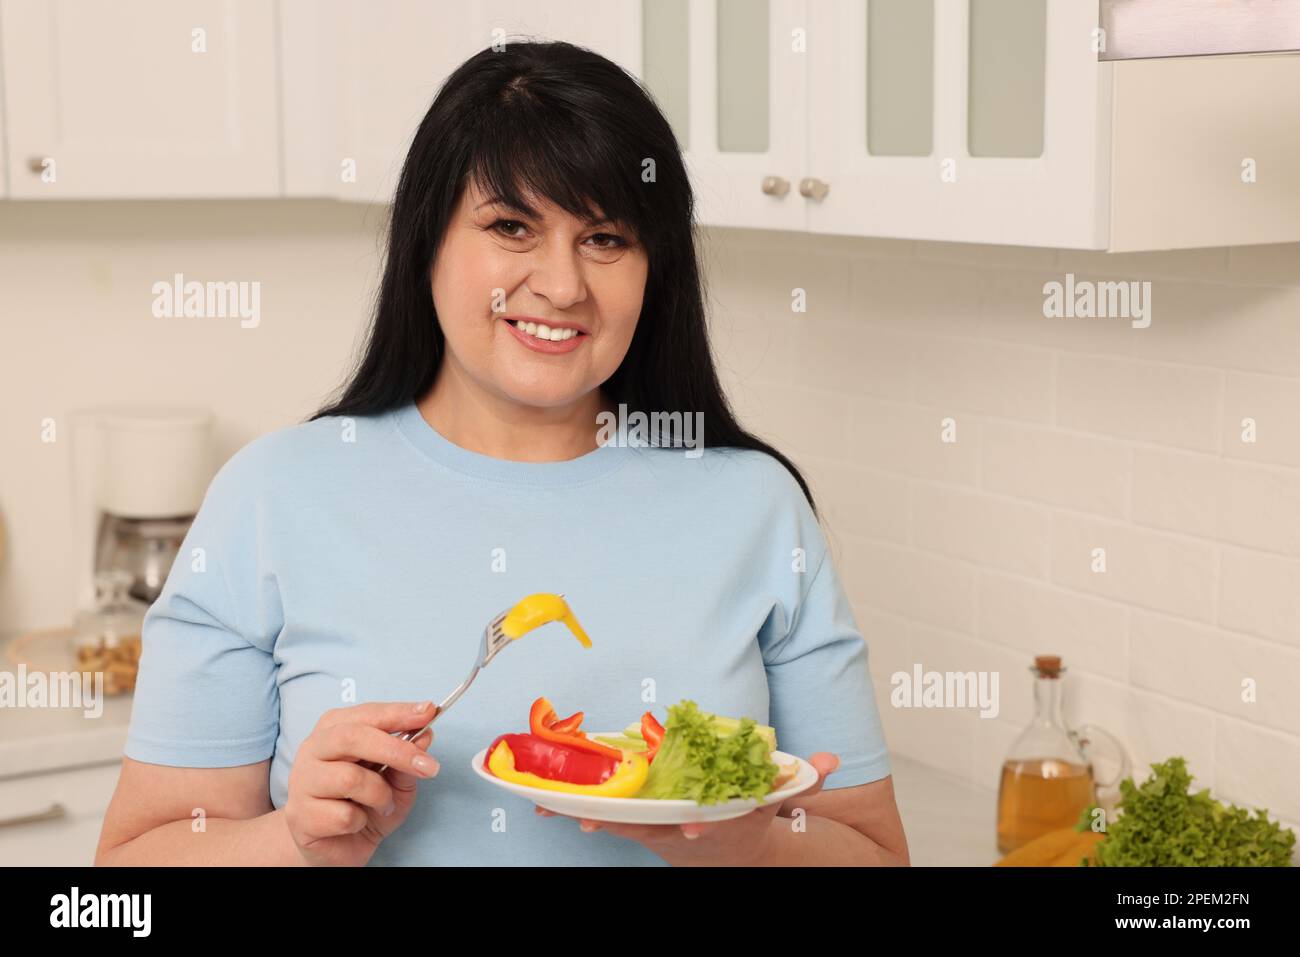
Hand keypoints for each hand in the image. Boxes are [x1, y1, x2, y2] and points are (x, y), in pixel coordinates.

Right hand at [285, 700, 439, 865]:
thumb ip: (407, 757)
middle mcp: (314, 749)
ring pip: (350, 779)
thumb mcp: (396, 779)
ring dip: (380, 795)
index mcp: (335, 729)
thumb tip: (425, 734)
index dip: (399, 713)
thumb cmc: (365, 804)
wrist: (338, 846)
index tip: (429, 711)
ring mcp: (302, 781)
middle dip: (396, 750)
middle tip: (428, 766)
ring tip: (383, 805)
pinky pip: (343, 815)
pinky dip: (361, 821)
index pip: (368, 713)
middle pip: (353, 737)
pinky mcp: (301, 815)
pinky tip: (356, 822)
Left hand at [535, 752, 840, 865]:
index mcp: (716, 824)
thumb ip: (803, 780)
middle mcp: (684, 832)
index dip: (695, 824)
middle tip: (586, 814)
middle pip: (648, 826)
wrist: (742, 853)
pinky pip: (609, 817)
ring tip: (547, 804)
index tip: (689, 828)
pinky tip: (549, 803)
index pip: (703, 823)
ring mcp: (660, 831)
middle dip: (619, 820)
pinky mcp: (643, 826)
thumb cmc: (755, 819)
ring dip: (586, 813)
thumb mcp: (782, 803)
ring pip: (620, 823)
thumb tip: (831, 761)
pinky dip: (581, 810)